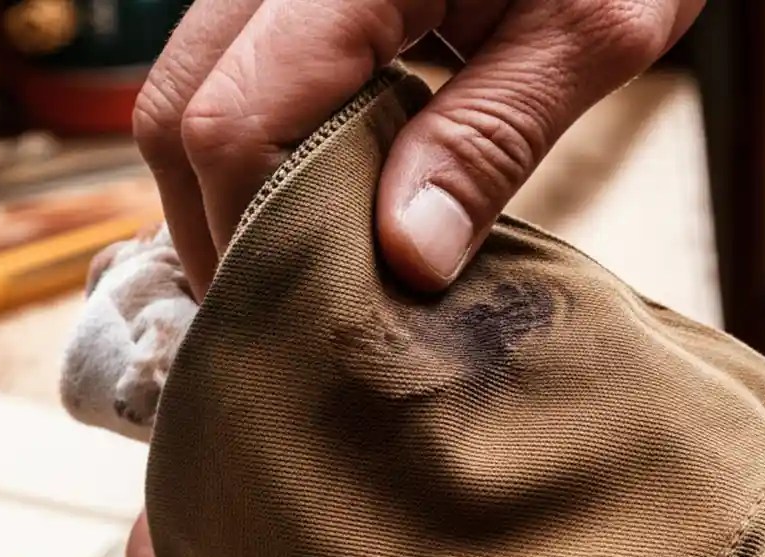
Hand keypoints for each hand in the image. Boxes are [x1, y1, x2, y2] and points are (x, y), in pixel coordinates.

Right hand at [133, 0, 705, 298]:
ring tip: (293, 260)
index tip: (301, 316)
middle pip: (177, 104)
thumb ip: (492, 139)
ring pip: (180, 84)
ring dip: (222, 185)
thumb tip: (407, 259)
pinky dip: (244, 139)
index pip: (241, 116)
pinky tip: (297, 193)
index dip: (254, 234)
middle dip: (216, 221)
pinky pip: (223, 63)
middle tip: (284, 308)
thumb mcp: (588, 31)